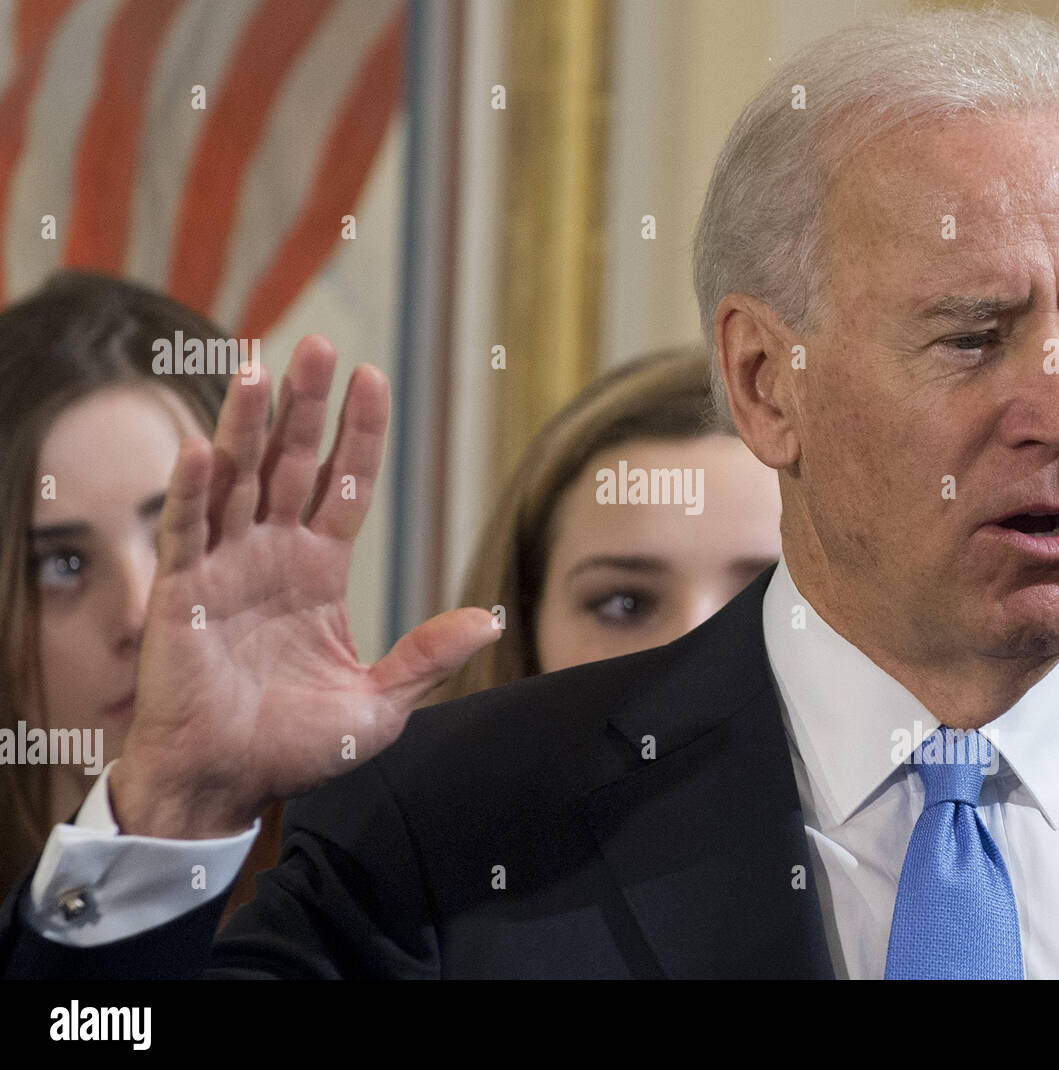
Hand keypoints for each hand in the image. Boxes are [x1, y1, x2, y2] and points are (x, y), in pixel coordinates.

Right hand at [112, 336, 498, 837]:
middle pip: (290, 462)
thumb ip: (428, 656)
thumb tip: (493, 620)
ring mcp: (225, 566)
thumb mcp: (380, 702)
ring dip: (245, 423)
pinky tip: (203, 445)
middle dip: (305, 405)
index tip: (373, 377)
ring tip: (256, 365)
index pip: (344, 485)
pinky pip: (188, 530)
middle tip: (319, 345)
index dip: (358, 432)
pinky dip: (193, 489)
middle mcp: (273, 554)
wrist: (226, 783)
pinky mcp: (180, 592)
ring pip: (237, 479)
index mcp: (320, 570)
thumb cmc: (298, 746)